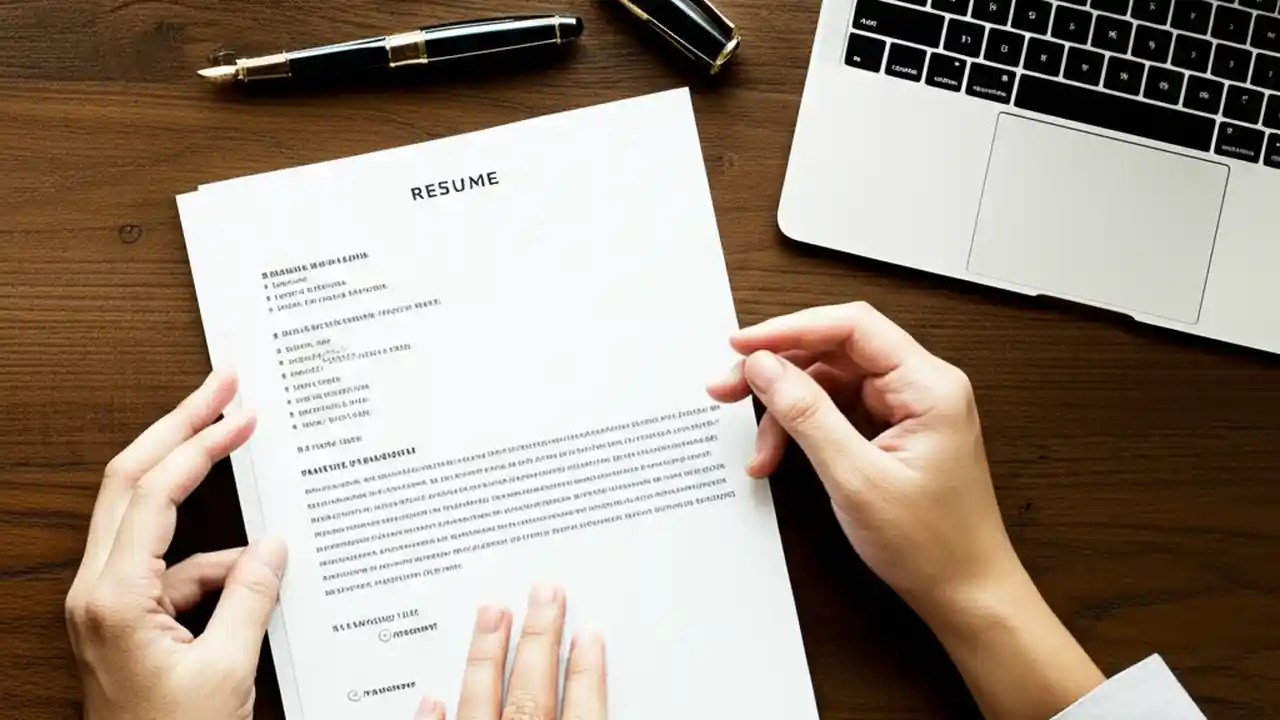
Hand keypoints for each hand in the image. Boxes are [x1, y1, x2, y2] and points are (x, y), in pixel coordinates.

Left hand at [65, 372, 286, 719]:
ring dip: (193, 486)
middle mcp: (98, 590)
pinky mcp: (124, 616)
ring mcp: (107, 602)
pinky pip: (169, 563)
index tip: (238, 410)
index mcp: (113, 598)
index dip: (199, 443)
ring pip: (145, 515)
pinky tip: (252, 565)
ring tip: (239, 454)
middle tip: (220, 385)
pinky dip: (210, 555)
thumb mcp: (226, 671)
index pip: (153, 492)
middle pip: (130, 481)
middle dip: (178, 427)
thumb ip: (252, 598)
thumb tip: (274, 546)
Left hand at [415, 586, 605, 719]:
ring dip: (486, 656)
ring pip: (481, 705)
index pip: (583, 712)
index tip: (589, 635)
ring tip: (490, 613)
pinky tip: (432, 698)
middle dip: (539, 639)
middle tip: (543, 595)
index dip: (586, 672)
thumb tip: (612, 707)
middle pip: (531, 695)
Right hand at [707, 302, 1102, 719]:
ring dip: (785, 408)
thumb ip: (806, 415)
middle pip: (835, 351)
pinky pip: (837, 411)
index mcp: (928, 386)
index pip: (851, 327)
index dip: (790, 329)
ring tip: (756, 444)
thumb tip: (765, 367)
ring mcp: (907, 408)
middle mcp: (921, 387)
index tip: (743, 346)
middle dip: (779, 370)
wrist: (966, 594)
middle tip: (729, 388)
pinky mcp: (893, 430)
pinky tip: (777, 454)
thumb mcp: (855, 478)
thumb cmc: (932, 545)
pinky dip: (803, 429)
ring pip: (829, 383)